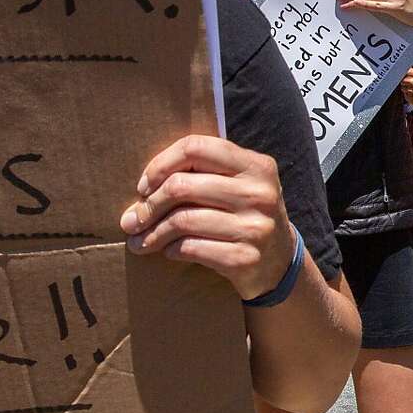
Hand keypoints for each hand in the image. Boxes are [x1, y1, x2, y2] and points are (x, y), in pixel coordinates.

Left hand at [122, 135, 296, 300]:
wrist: (280, 264)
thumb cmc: (245, 217)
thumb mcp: (239, 186)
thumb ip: (204, 173)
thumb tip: (143, 186)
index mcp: (256, 166)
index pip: (196, 148)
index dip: (161, 164)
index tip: (144, 186)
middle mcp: (259, 193)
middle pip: (182, 186)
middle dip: (149, 204)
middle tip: (132, 219)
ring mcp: (254, 227)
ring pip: (182, 220)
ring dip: (152, 232)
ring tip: (139, 241)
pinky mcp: (245, 258)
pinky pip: (191, 248)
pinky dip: (170, 250)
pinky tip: (167, 251)